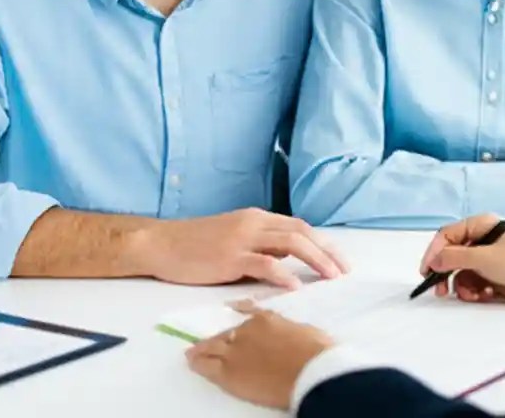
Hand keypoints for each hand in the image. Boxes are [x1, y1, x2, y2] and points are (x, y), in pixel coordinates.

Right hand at [137, 208, 348, 288]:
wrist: (160, 243)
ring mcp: (242, 239)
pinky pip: (263, 263)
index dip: (323, 243)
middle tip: (344, 271)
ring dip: (315, 260)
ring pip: (290, 243)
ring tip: (331, 277)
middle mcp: (254, 223)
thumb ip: (260, 247)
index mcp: (257, 218)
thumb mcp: (233, 239)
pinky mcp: (229, 257)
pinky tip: (295, 285)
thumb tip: (285, 262)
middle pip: (302, 233)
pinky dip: (283, 273)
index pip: (300, 227)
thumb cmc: (194, 245)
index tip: (340, 261)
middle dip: (327, 252)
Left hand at [187, 305, 333, 409]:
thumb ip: (292, 332)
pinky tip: (191, 362)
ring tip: (192, 351)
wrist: (312, 370)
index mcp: (268, 319)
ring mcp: (235, 350)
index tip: (233, 308)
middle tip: (208, 339)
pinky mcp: (228, 372)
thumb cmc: (318, 352)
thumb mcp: (307, 333)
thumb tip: (296, 338)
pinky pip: (206, 365)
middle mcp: (247, 330)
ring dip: (202, 349)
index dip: (239, 310)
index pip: (248, 311)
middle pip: (227, 332)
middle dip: (218, 337)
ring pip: (211, 346)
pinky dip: (198, 363)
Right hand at [419, 213, 504, 310]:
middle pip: (451, 256)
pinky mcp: (493, 277)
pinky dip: (474, 291)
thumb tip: (432, 261)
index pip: (446, 236)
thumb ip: (453, 257)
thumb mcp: (482, 257)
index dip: (433, 253)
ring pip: (460, 273)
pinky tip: (485, 294)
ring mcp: (487, 259)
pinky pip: (472, 283)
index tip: (426, 271)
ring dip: (462, 286)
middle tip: (440, 291)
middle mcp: (481, 240)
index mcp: (479, 226)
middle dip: (445, 274)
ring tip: (471, 294)